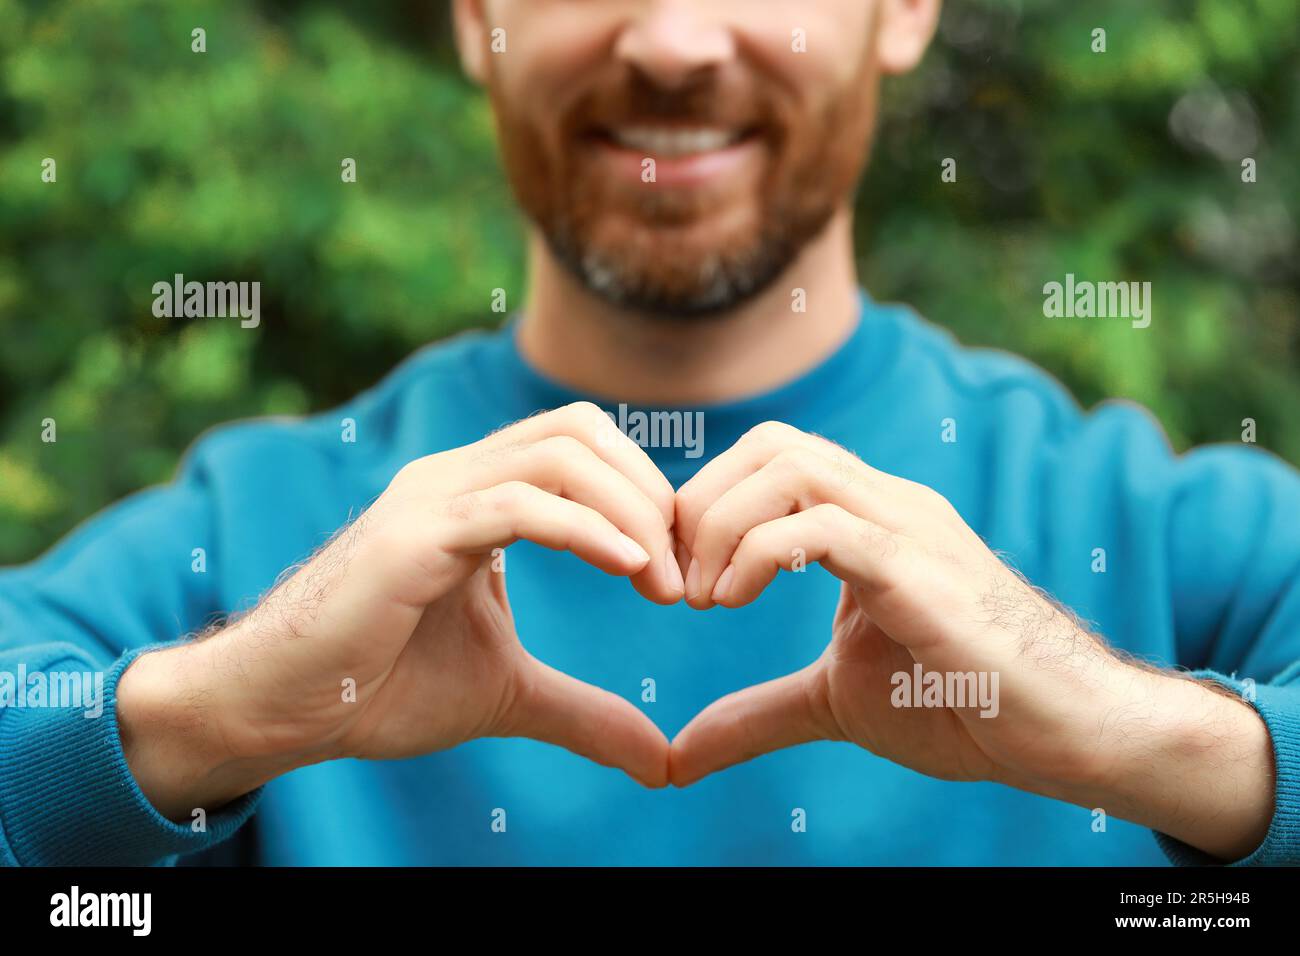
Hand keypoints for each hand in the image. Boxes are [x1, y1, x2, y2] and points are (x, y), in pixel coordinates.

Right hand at [118, 402, 684, 818]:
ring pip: (556, 455)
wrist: (285, 710)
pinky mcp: (411, 536)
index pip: (583, 447)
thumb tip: (660, 759)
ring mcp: (431, 498)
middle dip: (648, 490)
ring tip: (660, 580)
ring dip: (628, 509)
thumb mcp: (507, 695)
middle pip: (579, 430)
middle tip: (682, 570)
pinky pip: (513, 505)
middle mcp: (455, 478)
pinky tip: (625, 565)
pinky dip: (582, 528)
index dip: (645, 493)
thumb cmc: (381, 687)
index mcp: (478, 495)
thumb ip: (583, 713)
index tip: (682, 566)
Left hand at [669, 422, 1274, 860]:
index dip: (703, 503)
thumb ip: (756, 713)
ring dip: (720, 524)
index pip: (768, 458)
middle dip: (701, 502)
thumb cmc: (961, 707)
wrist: (1060, 734)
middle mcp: (888, 504)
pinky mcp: (921, 570)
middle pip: (771, 442)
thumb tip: (678, 757)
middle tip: (677, 583)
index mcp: (867, 518)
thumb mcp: (831, 703)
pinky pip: (822, 525)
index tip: (672, 576)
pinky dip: (756, 554)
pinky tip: (732, 601)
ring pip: (790, 466)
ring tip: (704, 597)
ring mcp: (909, 528)